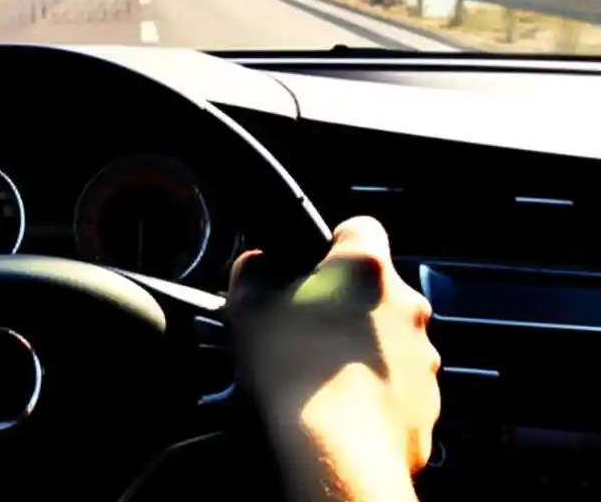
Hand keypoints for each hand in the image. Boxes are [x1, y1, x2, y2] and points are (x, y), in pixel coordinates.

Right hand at [228, 217, 439, 500]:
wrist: (337, 450)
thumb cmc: (292, 370)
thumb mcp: (247, 307)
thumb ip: (252, 272)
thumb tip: (257, 264)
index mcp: (365, 267)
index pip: (359, 227)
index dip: (332, 244)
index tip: (310, 268)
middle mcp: (406, 303)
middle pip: (375, 288)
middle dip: (345, 304)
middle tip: (305, 330)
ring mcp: (424, 353)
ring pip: (389, 337)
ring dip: (362, 348)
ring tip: (321, 375)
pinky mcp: (429, 399)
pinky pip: (399, 382)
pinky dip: (375, 389)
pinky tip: (341, 407)